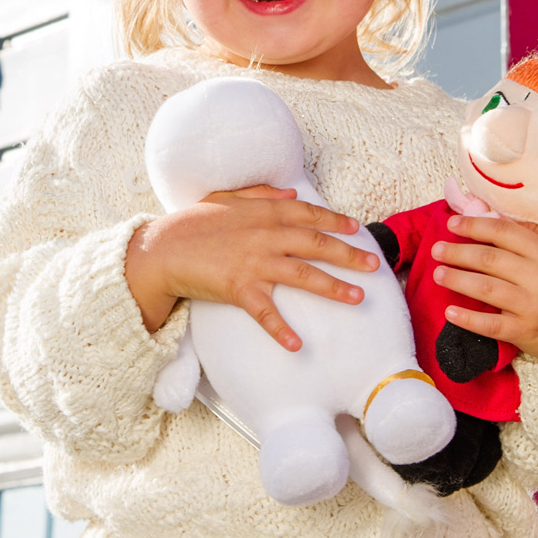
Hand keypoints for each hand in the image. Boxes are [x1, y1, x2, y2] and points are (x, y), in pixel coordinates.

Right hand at [126, 187, 379, 350]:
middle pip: (316, 243)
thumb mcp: (228, 198)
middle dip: (348, 254)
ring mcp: (254, 263)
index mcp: (265, 212)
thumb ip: (262, 195)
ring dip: (333, 287)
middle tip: (374, 264)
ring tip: (358, 297)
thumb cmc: (194, 223)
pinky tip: (298, 344)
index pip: (310, 214)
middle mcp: (265, 236)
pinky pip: (265, 312)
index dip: (336, 220)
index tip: (357, 229)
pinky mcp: (239, 288)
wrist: (162, 248)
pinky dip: (281, 329)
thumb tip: (292, 193)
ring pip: (303, 275)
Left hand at [431, 213, 537, 362]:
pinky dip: (469, 319)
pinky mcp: (527, 332)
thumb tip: (499, 217)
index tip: (452, 224)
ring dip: (457, 279)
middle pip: (489, 259)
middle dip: (458, 252)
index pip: (503, 233)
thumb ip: (536, 232)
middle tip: (437, 249)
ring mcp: (533, 306)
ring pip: (486, 288)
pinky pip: (492, 325)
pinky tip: (450, 312)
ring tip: (437, 273)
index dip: (474, 226)